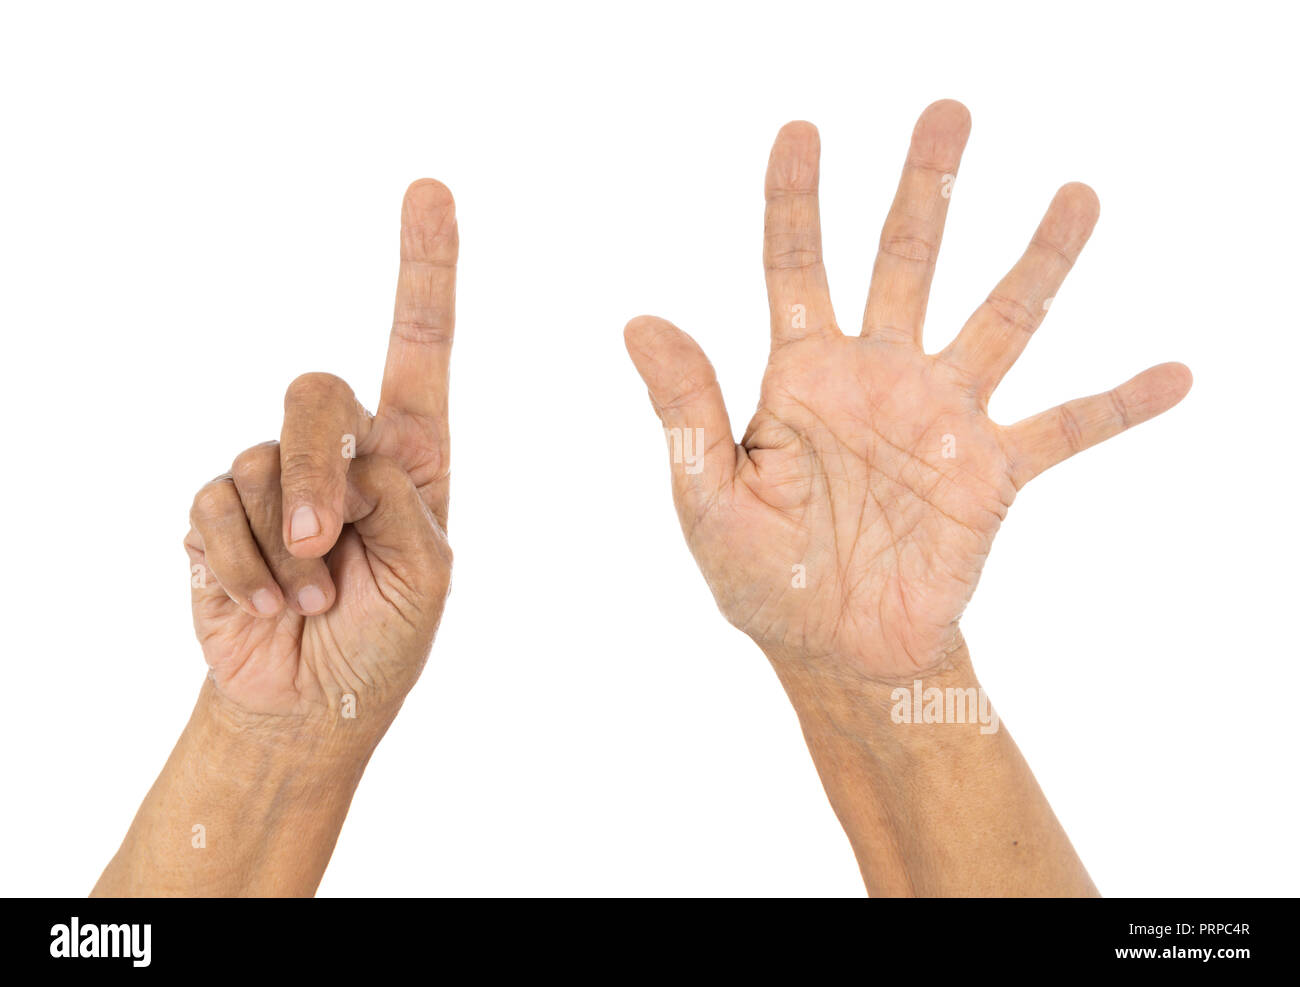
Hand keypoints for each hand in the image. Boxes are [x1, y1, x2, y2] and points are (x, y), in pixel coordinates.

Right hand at [184, 180, 456, 733]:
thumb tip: (347, 457)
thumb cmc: (385, 641)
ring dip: (287, 542)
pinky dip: (244, 564)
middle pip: (318, 392)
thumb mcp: (427, 575)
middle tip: (325, 542)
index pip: (419, 345)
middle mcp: (343, 452)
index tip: (432, 188)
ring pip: (263, 457)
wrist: (314, 706)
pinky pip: (217, 507)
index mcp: (411, 456)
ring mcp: (275, 478)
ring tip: (312, 598)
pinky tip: (268, 604)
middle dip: (315, 469)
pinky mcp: (220, 513)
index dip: (425, 267)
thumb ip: (401, 502)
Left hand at [624, 101, 1190, 680]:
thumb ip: (685, 411)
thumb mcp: (707, 496)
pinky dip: (1119, 404)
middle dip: (926, 188)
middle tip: (948, 111)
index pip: (794, 266)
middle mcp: (879, 376)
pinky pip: (1068, 429)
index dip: (794, 199)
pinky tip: (1174, 373)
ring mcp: (942, 418)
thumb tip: (638, 319)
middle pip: (905, 261)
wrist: (835, 649)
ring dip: (1040, 260)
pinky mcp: (993, 473)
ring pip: (999, 319)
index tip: (800, 129)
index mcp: (802, 375)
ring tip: (1076, 195)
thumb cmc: (760, 575)